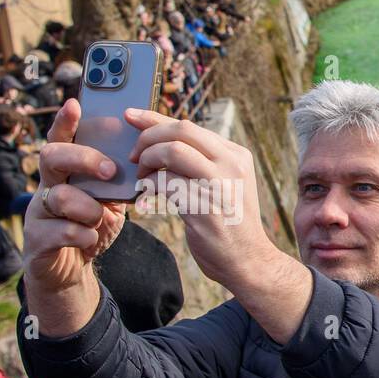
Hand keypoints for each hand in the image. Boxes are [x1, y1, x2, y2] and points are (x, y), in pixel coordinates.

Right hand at [23, 99, 126, 292]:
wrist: (69, 269)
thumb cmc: (90, 226)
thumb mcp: (108, 200)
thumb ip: (117, 182)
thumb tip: (144, 161)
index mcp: (66, 172)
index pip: (62, 138)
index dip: (66, 121)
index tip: (76, 104)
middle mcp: (48, 185)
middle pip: (52, 156)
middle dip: (82, 158)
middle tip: (109, 170)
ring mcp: (39, 211)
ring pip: (60, 196)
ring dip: (89, 208)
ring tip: (101, 219)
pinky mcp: (37, 239)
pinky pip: (60, 230)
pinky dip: (84, 234)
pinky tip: (92, 238)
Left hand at [125, 107, 268, 290]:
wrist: (248, 261)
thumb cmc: (228, 224)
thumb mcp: (224, 184)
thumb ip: (202, 162)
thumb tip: (161, 139)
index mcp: (236, 155)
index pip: (190, 126)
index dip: (155, 118)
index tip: (131, 116)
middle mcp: (232, 164)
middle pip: (181, 130)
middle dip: (148, 138)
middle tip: (135, 156)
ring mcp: (221, 184)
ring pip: (172, 151)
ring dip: (147, 161)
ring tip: (142, 178)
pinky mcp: (206, 206)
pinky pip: (165, 183)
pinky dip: (148, 187)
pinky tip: (146, 199)